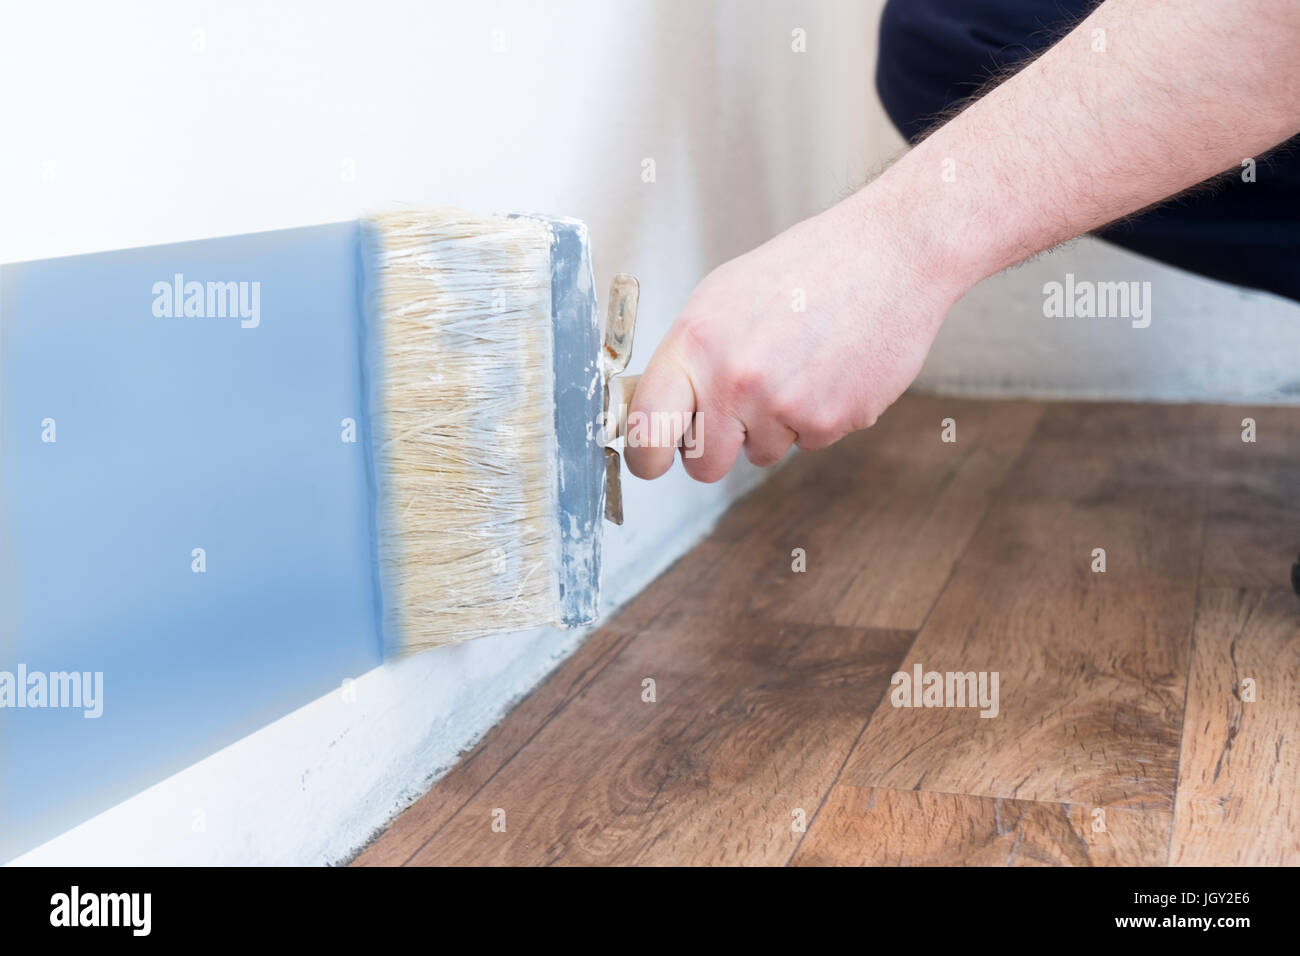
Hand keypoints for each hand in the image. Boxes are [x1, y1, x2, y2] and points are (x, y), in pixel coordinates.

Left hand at [623, 192, 966, 481]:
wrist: (888, 256)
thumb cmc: (805, 268)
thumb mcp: (721, 297)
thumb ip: (686, 358)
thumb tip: (655, 409)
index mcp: (698, 345)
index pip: (647, 430)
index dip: (645, 456)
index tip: (650, 460)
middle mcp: (738, 381)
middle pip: (704, 465)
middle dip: (716, 447)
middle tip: (735, 410)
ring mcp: (787, 406)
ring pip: (761, 453)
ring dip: (773, 425)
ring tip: (796, 366)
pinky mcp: (834, 421)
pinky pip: (808, 443)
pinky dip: (816, 416)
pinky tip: (829, 369)